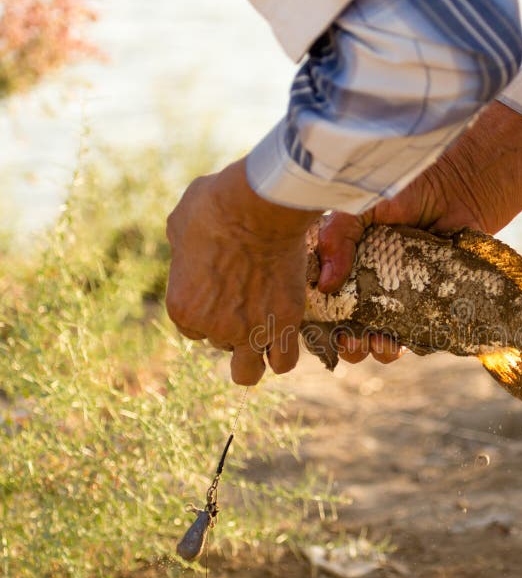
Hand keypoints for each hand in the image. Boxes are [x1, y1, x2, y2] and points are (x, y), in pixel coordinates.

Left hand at [166, 158, 320, 384]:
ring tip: (264, 331)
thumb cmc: (216, 206)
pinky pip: (284, 361)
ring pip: (249, 371)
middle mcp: (214, 328)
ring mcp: (251, 331)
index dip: (209, 311)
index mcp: (182, 307)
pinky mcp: (285, 324)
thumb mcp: (180, 224)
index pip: (192, 328)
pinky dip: (282, 355)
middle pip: (221, 345)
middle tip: (246, 303)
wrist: (259, 206)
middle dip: (231, 328)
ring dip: (254, 355)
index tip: (223, 290)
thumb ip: (183, 251)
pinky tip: (284, 336)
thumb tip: (190, 250)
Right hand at [318, 101, 521, 363]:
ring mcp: (400, 298)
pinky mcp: (429, 305)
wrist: (460, 189)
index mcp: (346, 264)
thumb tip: (324, 284)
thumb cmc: (404, 191)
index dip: (318, 321)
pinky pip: (416, 336)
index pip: (324, 302)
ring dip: (375, 350)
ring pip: (380, 338)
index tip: (319, 328)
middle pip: (348, 328)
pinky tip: (402, 341)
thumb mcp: (360, 207)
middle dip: (346, 343)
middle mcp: (369, 285)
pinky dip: (408, 345)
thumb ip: (337, 235)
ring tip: (378, 344)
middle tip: (351, 341)